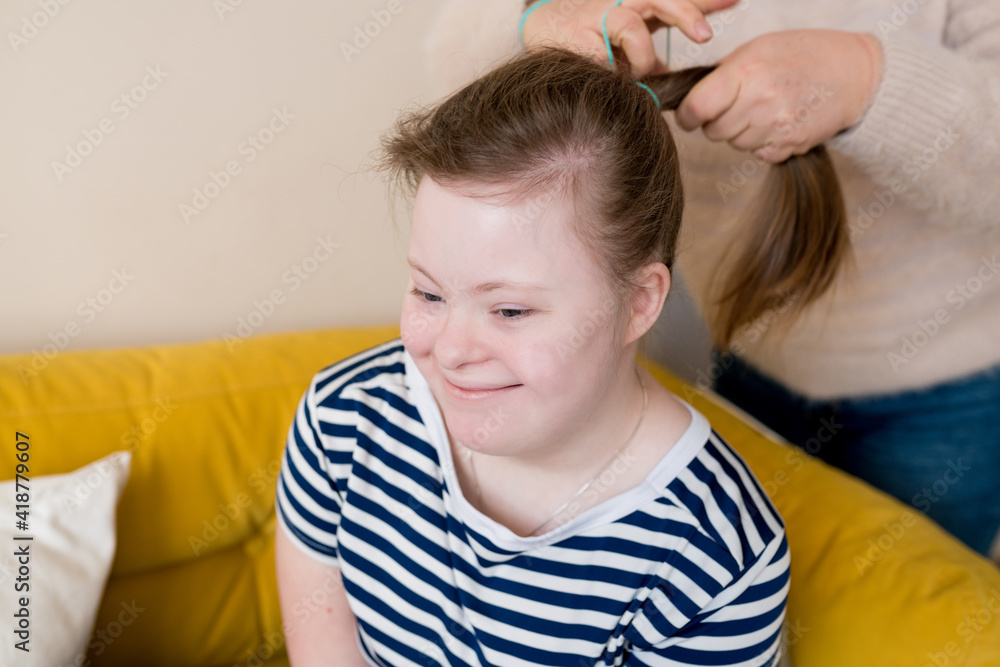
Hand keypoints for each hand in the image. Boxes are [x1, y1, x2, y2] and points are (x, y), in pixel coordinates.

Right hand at [522, 0, 740, 77]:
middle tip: (704, 36)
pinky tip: (609, 76)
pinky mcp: (578, 35)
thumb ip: (652, 55)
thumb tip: (670, 77)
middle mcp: (623, 5)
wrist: (540, 29)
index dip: (708, 1)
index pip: (680, 0)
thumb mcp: (628, 44)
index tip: (737, 0)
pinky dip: (610, 68)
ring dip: (641, 54)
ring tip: (638, 74)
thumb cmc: (588, 38)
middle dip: (686, 14)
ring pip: (631, 25)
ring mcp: (599, 17)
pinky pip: (601, 54)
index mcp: (641, 7)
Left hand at [674, 29, 883, 161]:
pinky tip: (780, 120)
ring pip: (734, 145)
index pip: (696, 108)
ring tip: (765, 108)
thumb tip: (689, 99)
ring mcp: (776, 127)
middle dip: (718, 121)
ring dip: (742, 132)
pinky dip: (763, 142)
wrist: (854, 73)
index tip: (689, 114)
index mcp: (746, 72)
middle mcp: (759, 101)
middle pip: (713, 131)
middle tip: (738, 104)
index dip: (687, 115)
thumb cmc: (801, 54)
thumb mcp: (758, 49)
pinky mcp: (789, 146)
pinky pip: (758, 154)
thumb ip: (723, 74)